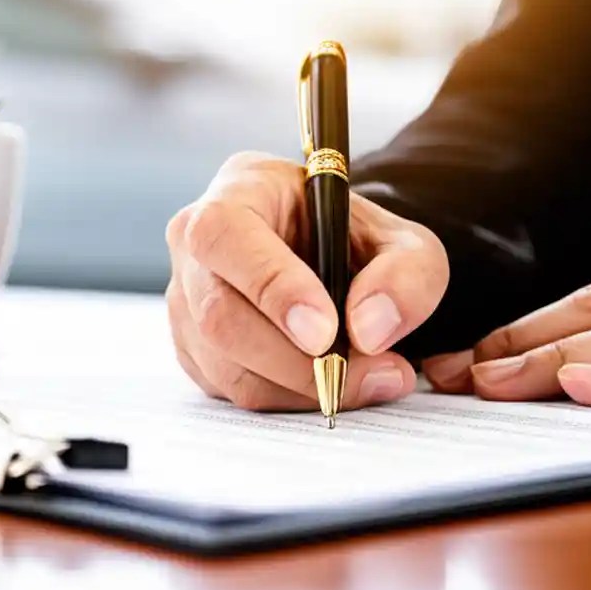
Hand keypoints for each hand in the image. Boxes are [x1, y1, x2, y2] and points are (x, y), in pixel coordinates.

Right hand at [165, 151, 448, 410]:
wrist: (328, 256)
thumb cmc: (352, 237)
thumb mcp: (403, 240)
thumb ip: (405, 276)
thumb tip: (369, 331)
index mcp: (238, 191)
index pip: (226, 235)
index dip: (271, 286)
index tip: (325, 332)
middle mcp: (194, 244)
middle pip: (220, 315)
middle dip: (296, 360)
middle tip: (365, 372)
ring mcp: (184, 301)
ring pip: (225, 364)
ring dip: (299, 387)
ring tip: (366, 380)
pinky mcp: (192, 349)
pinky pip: (231, 390)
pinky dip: (287, 398)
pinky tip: (328, 380)